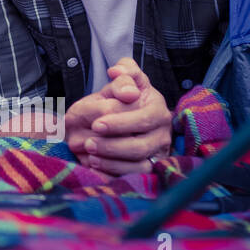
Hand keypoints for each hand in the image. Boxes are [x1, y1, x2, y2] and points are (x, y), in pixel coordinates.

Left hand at [67, 58, 171, 175]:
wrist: (112, 117)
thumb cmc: (118, 97)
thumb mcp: (121, 81)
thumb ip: (123, 71)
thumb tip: (116, 72)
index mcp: (157, 108)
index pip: (144, 119)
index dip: (121, 123)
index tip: (96, 124)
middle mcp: (162, 132)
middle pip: (141, 146)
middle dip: (112, 146)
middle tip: (88, 143)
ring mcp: (157, 153)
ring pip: (139, 165)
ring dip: (111, 161)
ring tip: (89, 153)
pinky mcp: (149, 169)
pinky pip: (134, 177)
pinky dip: (113, 173)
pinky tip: (95, 165)